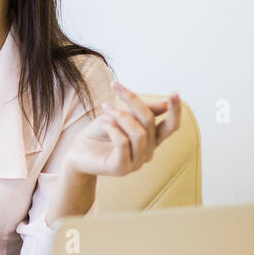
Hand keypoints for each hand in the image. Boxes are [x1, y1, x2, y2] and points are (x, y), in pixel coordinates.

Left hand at [66, 82, 180, 177]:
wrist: (78, 151)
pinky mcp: (122, 169)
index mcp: (152, 139)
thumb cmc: (101, 132)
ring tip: (105, 107)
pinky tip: (103, 123)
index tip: (175, 93)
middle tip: (116, 85)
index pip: (171, 126)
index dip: (175, 111)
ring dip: (120, 115)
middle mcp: (148, 152)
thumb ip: (142, 111)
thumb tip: (165, 103)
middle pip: (149, 122)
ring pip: (138, 133)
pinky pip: (123, 143)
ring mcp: (136, 163)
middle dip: (134, 101)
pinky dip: (112, 128)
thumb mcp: (121, 115)